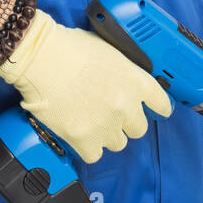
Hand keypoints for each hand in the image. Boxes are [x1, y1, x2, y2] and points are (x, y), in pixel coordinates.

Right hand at [0, 8, 172, 162]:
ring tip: (90, 120)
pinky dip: (87, 147)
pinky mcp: (84, 138)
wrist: (41, 57)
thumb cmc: (68, 47)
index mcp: (134, 79)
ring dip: (107, 134)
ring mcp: (106, 123)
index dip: (159, 107)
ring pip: (118, 143)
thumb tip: (123, 81)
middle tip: (110, 113)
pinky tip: (78, 133)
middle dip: (127, 122)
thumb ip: (123, 70)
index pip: (161, 101)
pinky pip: (95, 155)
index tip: (157, 110)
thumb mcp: (108, 50)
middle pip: (139, 128)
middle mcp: (125, 104)